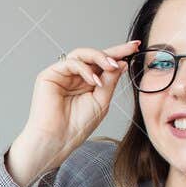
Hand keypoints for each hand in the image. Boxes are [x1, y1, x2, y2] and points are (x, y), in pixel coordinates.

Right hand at [6, 39, 140, 186]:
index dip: (119, 54)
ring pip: (82, 54)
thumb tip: (121, 62)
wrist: (58, 140)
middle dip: (113, 51)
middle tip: (129, 50)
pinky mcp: (49, 75)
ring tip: (111, 67)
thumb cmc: (77, 126)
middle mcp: (74, 77)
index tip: (136, 47)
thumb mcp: (102, 101)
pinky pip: (71, 63)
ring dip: (100, 57)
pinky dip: (85, 69)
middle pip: (94, 55)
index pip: (103, 64)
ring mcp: (61, 75)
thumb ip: (110, 81)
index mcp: (87, 83)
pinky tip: (93, 80)